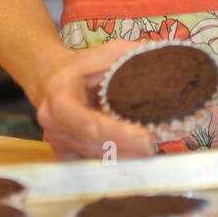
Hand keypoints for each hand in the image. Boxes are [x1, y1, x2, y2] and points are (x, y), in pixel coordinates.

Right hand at [35, 38, 155, 160]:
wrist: (54, 81)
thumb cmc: (85, 67)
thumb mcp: (107, 52)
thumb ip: (132, 54)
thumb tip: (165, 58)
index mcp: (59, 92)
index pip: (74, 113)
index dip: (98, 125)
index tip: (127, 132)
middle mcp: (53, 121)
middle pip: (88, 141)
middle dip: (120, 144)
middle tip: (149, 145)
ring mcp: (57, 140)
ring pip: (92, 156)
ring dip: (120, 156)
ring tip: (147, 152)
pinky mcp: (64, 154)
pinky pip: (91, 164)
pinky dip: (113, 161)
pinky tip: (133, 157)